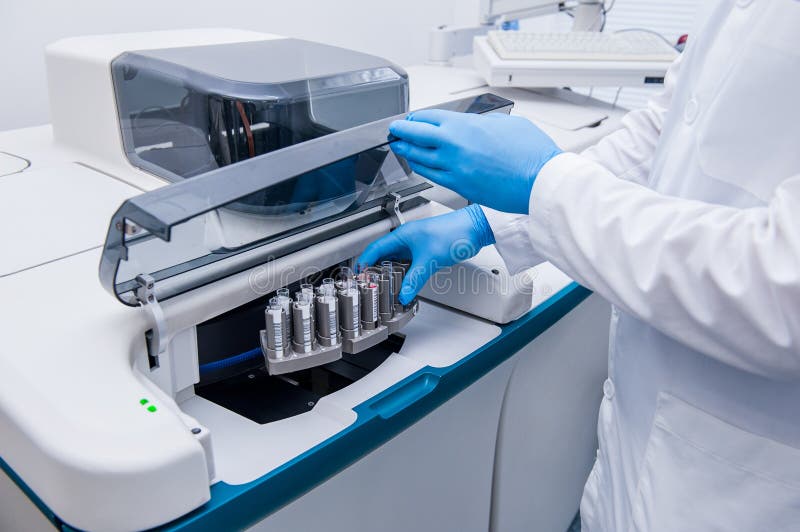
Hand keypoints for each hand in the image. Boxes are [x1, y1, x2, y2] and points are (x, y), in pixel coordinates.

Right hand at [357, 204, 494, 304]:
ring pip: (397, 259)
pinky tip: (407, 281)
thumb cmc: (453, 233)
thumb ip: (415, 279)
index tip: (359, 274)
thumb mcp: (429, 260)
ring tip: (387, 285)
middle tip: (371, 283)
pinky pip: (410, 262)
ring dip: (392, 271)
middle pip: (384, 254)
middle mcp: (407, 238)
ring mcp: (416, 244)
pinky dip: (405, 272)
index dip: (365, 261)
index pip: (375, 248)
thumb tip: (404, 294)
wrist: (474, 229)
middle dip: (377, 269)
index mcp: (402, 235)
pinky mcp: (426, 249)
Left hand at [389, 110, 561, 213]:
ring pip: (420, 160)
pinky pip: (433, 176)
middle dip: (401, 133)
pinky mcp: (460, 187)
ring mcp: (455, 169)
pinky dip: (423, 169)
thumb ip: (483, 123)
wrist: (540, 182)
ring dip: (408, 152)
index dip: (415, 118)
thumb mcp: (507, 123)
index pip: (427, 118)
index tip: (410, 119)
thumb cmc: (532, 153)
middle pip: (415, 137)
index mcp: (464, 127)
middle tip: (394, 131)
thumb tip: (473, 125)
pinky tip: (420, 166)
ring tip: (402, 148)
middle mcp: (454, 147)